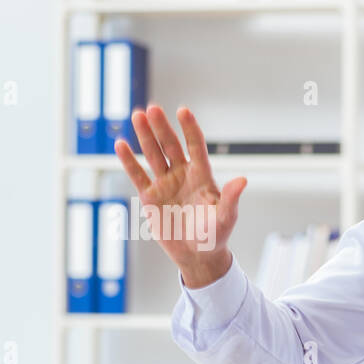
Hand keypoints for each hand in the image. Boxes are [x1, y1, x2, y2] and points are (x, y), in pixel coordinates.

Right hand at [114, 105, 245, 287]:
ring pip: (153, 155)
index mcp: (202, 175)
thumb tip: (243, 180)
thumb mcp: (226, 218)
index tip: (183, 111)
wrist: (197, 255)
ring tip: (137, 115)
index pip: (195, 146)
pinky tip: (120, 144)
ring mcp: (165, 183)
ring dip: (145, 136)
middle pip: (171, 145)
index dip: (189, 129)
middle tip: (152, 108)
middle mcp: (183, 174)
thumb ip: (230, 199)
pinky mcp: (150, 197)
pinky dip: (129, 161)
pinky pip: (138, 175)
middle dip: (162, 127)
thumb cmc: (215, 236)